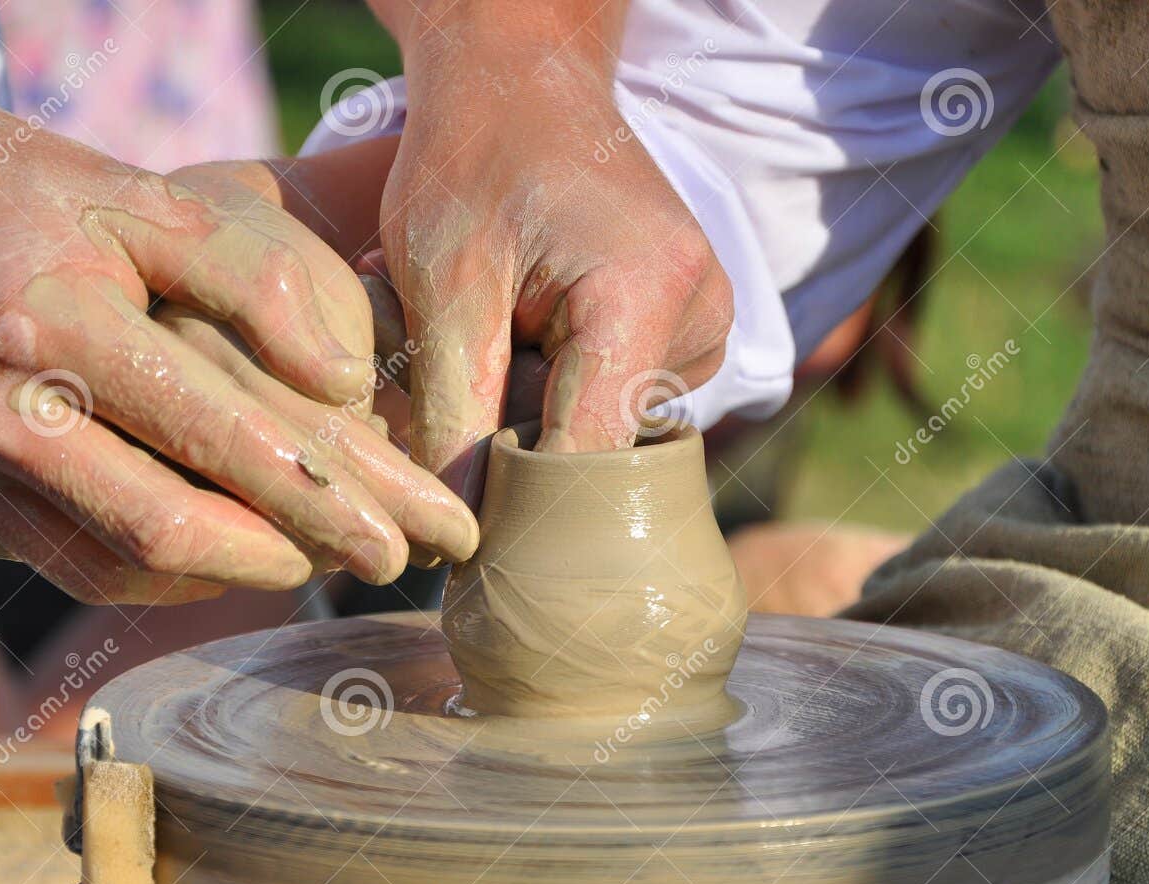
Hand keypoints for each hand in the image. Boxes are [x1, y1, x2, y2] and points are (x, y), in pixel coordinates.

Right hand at [0, 32, 475, 601]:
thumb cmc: (12, 191)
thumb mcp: (135, 193)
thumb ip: (249, 277)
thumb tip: (346, 382)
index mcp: (45, 316)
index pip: (210, 432)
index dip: (315, 496)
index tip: (398, 539)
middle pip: (162, 529)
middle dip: (288, 558)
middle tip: (374, 567)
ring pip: (108, 567)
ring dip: (221, 574)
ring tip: (302, 558)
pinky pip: (53, 560)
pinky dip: (141, 566)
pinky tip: (206, 552)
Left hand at [371, 0, 733, 498]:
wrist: (521, 81)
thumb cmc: (473, 158)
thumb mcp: (443, 284)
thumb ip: (453, 412)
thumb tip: (460, 538)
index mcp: (648, 299)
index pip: (590, 458)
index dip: (520, 500)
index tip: (458, 517)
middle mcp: (702, 317)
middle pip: (601, 449)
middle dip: (514, 434)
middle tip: (445, 361)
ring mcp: (705, 324)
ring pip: (605, 429)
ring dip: (530, 404)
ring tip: (484, 326)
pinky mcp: (687, 329)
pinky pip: (615, 397)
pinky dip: (554, 382)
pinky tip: (518, 326)